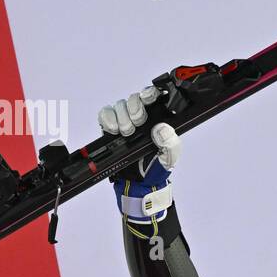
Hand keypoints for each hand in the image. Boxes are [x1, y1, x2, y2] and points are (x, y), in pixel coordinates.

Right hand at [101, 87, 181, 221]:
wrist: (139, 182)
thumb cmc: (156, 166)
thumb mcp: (169, 157)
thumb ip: (170, 143)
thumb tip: (161, 128)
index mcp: (158, 118)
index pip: (154, 97)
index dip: (150, 93)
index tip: (148, 99)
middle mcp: (141, 116)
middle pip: (134, 98)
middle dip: (135, 109)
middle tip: (136, 123)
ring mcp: (125, 120)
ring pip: (120, 105)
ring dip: (122, 116)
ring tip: (126, 132)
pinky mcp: (110, 127)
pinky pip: (105, 114)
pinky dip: (108, 118)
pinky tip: (113, 129)